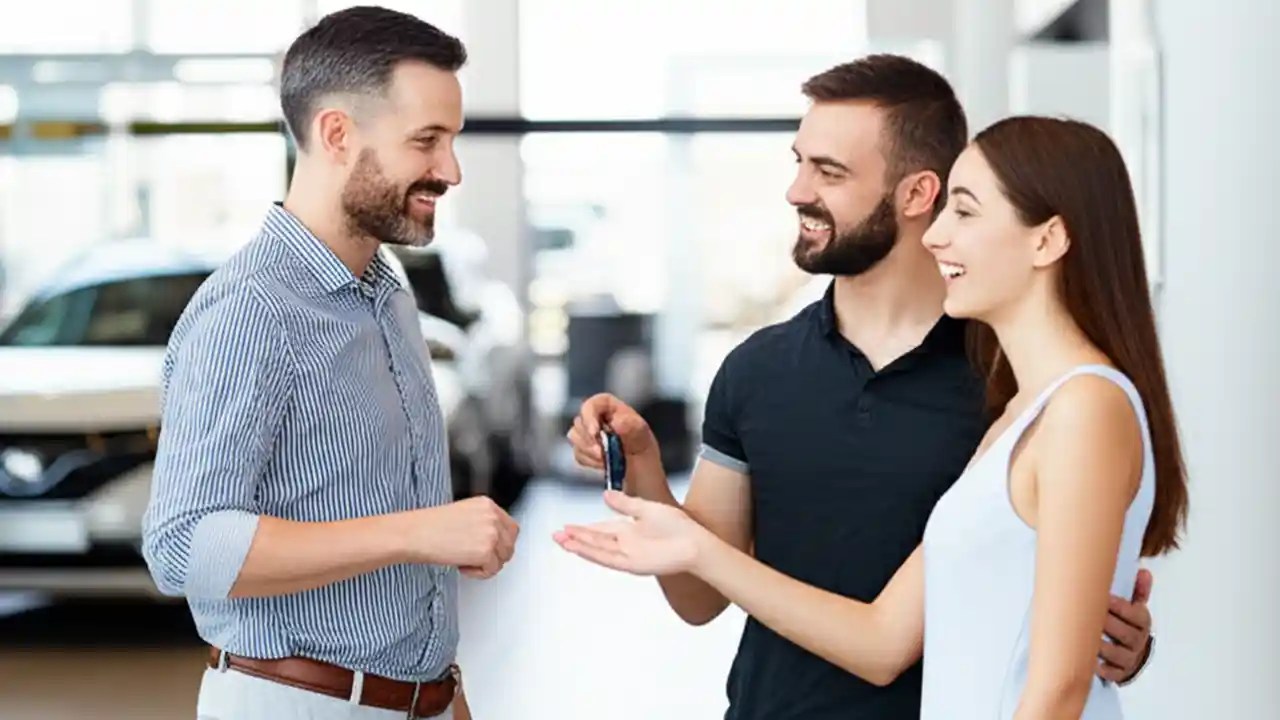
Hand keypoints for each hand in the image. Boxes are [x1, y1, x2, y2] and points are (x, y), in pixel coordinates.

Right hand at [406, 496, 518, 578]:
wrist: (414, 534)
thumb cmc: (430, 527)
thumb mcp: (463, 514)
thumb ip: (483, 523)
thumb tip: (495, 540)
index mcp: (487, 504)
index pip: (510, 527)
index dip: (500, 543)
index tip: (489, 549)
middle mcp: (492, 516)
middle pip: (510, 544)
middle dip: (495, 555)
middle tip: (476, 559)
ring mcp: (491, 533)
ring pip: (503, 558)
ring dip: (487, 565)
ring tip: (466, 561)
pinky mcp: (485, 551)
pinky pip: (492, 570)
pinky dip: (478, 573)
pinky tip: (462, 565)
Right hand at [553, 490, 706, 575]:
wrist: (695, 544)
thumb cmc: (677, 526)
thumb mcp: (646, 509)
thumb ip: (625, 504)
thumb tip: (605, 495)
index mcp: (629, 531)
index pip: (600, 530)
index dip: (583, 528)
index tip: (567, 526)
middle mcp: (625, 544)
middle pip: (594, 541)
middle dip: (574, 537)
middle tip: (555, 534)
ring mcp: (627, 555)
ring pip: (596, 550)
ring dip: (578, 545)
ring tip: (560, 540)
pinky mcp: (631, 564)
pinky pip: (606, 558)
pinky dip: (591, 552)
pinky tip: (578, 547)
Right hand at [567, 393, 657, 471]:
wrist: (642, 480)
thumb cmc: (645, 456)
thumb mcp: (643, 440)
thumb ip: (632, 428)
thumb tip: (617, 422)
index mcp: (614, 410)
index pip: (595, 403)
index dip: (589, 415)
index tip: (594, 432)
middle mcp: (600, 419)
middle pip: (580, 420)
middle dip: (589, 439)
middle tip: (603, 453)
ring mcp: (591, 435)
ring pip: (574, 436)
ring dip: (588, 451)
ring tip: (606, 460)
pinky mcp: (585, 451)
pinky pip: (577, 453)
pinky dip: (588, 461)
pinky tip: (602, 465)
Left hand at [1097, 568, 1153, 681]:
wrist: (1132, 653)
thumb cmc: (1127, 624)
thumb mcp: (1134, 607)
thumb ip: (1138, 591)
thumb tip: (1144, 572)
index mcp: (1142, 622)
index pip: (1135, 615)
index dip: (1119, 606)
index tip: (1103, 597)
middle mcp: (1138, 641)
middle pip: (1125, 633)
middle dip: (1106, 624)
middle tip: (1086, 613)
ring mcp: (1129, 659)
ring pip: (1116, 653)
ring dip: (1099, 645)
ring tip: (1082, 636)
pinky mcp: (1119, 673)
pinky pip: (1110, 672)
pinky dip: (1098, 666)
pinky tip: (1086, 658)